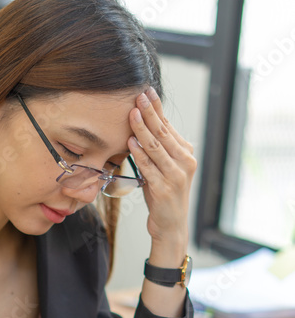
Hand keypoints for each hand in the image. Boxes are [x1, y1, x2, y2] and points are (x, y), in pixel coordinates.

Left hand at [128, 87, 196, 250]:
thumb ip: (157, 150)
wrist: (171, 225)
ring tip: (132, 114)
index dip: (157, 109)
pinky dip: (139, 153)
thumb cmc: (163, 195)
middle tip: (139, 96)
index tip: (147, 92)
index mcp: (186, 154)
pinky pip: (149, 167)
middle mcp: (185, 162)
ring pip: (156, 147)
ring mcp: (176, 176)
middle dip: (150, 113)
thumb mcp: (163, 168)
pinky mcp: (165, 188)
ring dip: (143, 129)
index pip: (169, 127)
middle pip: (163, 133)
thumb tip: (142, 126)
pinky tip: (131, 142)